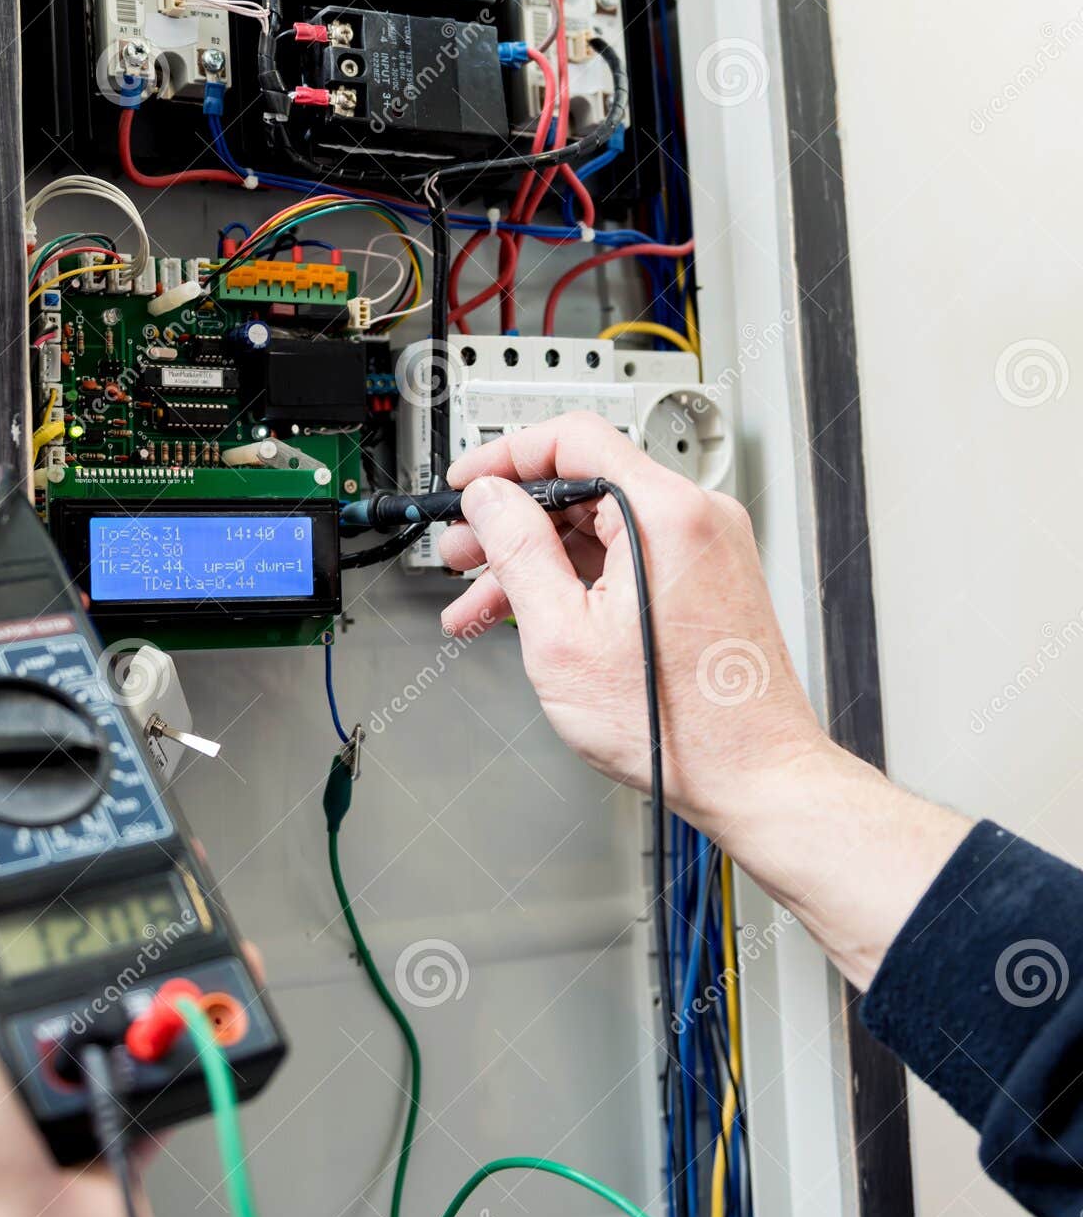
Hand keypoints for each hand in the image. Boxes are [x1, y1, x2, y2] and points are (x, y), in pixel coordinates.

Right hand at [435, 411, 831, 828]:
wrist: (754, 778)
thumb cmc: (678, 725)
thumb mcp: (562, 635)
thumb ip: (517, 550)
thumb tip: (490, 500)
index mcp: (665, 512)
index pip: (572, 438)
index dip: (505, 456)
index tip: (468, 484)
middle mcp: (697, 517)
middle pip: (583, 484)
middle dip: (510, 520)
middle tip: (462, 551)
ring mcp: (706, 548)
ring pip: (598, 527)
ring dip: (535, 558)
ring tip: (481, 599)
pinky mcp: (705, 580)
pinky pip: (625, 557)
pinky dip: (575, 580)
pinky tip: (531, 614)